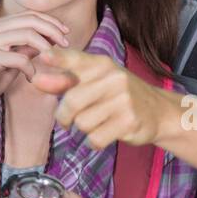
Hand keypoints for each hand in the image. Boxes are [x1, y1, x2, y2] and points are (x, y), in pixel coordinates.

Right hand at [0, 11, 69, 118]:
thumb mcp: (13, 60)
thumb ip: (28, 47)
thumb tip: (49, 39)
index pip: (29, 15)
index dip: (51, 22)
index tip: (66, 33)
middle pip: (31, 20)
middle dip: (53, 30)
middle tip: (66, 43)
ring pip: (28, 34)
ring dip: (46, 47)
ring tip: (53, 59)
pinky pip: (21, 58)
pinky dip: (31, 69)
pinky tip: (31, 78)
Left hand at [31, 47, 167, 148]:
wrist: (159, 111)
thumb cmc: (120, 95)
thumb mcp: (95, 82)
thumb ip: (65, 81)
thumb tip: (37, 80)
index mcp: (102, 65)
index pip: (76, 59)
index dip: (58, 58)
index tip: (43, 55)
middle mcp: (113, 79)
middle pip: (71, 101)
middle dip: (65, 116)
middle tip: (68, 121)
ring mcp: (123, 100)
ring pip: (82, 122)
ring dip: (84, 129)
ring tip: (98, 124)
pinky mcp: (129, 122)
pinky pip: (96, 138)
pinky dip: (94, 142)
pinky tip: (104, 135)